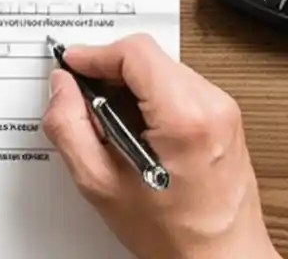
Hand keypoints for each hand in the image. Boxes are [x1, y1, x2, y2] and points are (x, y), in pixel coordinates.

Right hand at [43, 35, 280, 258]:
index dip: (95, 54)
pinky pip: (179, 88)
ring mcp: (223, 110)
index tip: (72, 66)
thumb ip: (70, 127)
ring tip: (114, 128)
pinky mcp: (225, 118)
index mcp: (184, 116)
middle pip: (148, 58)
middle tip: (86, 105)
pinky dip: (151, 99)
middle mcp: (212, 105)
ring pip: (162, 70)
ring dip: (130, 87)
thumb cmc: (175, 235)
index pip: (134, 52)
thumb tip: (62, 88)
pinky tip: (139, 134)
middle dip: (110, 73)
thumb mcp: (101, 184)